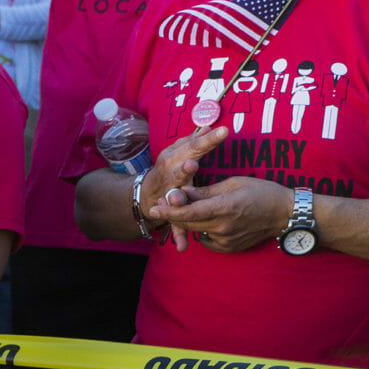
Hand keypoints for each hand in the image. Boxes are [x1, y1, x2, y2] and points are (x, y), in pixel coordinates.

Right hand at [141, 125, 228, 250]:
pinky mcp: (167, 212)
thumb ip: (194, 140)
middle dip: (185, 168)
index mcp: (176, 157)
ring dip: (178, 199)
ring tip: (179, 199)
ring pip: (174, 197)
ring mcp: (167, 194)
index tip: (223, 130)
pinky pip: (174, 224)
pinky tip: (183, 246)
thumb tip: (208, 123)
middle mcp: (170, 174)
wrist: (145, 194)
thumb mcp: (179, 151)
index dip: (207, 138)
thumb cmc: (170, 168)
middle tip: (192, 164)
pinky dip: (178, 234)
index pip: (195, 145)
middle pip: (180, 170)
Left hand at [157, 176, 293, 253]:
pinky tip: (206, 219)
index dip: (169, 210)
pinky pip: (206, 239)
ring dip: (186, 221)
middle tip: (162, 204)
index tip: (155, 206)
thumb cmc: (262, 193)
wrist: (284, 214)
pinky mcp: (228, 248)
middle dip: (173, 214)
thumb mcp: (234, 183)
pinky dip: (201, 229)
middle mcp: (223, 227)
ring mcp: (226, 240)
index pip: (189, 212)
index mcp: (225, 207)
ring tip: (184, 208)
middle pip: (187, 223)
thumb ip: (206, 191)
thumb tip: (182, 192)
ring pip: (195, 231)